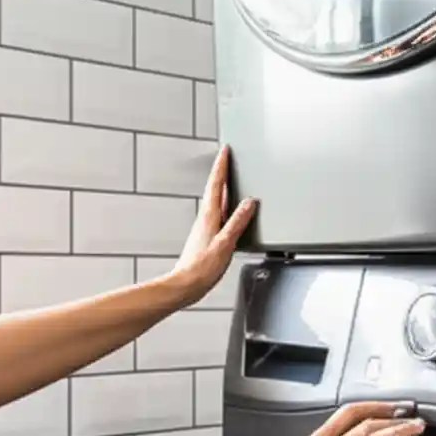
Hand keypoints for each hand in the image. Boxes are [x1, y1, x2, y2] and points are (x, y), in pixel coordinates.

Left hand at [172, 146, 256, 305]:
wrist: (185, 285)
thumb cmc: (202, 268)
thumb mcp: (225, 243)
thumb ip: (238, 221)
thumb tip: (250, 202)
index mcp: (208, 216)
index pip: (216, 184)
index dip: (221, 166)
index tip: (225, 150)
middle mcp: (204, 219)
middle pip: (214, 189)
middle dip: (221, 172)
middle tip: (227, 158)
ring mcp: (204, 227)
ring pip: (215, 201)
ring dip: (221, 188)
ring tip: (229, 179)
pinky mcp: (206, 237)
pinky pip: (217, 214)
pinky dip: (223, 205)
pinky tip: (228, 211)